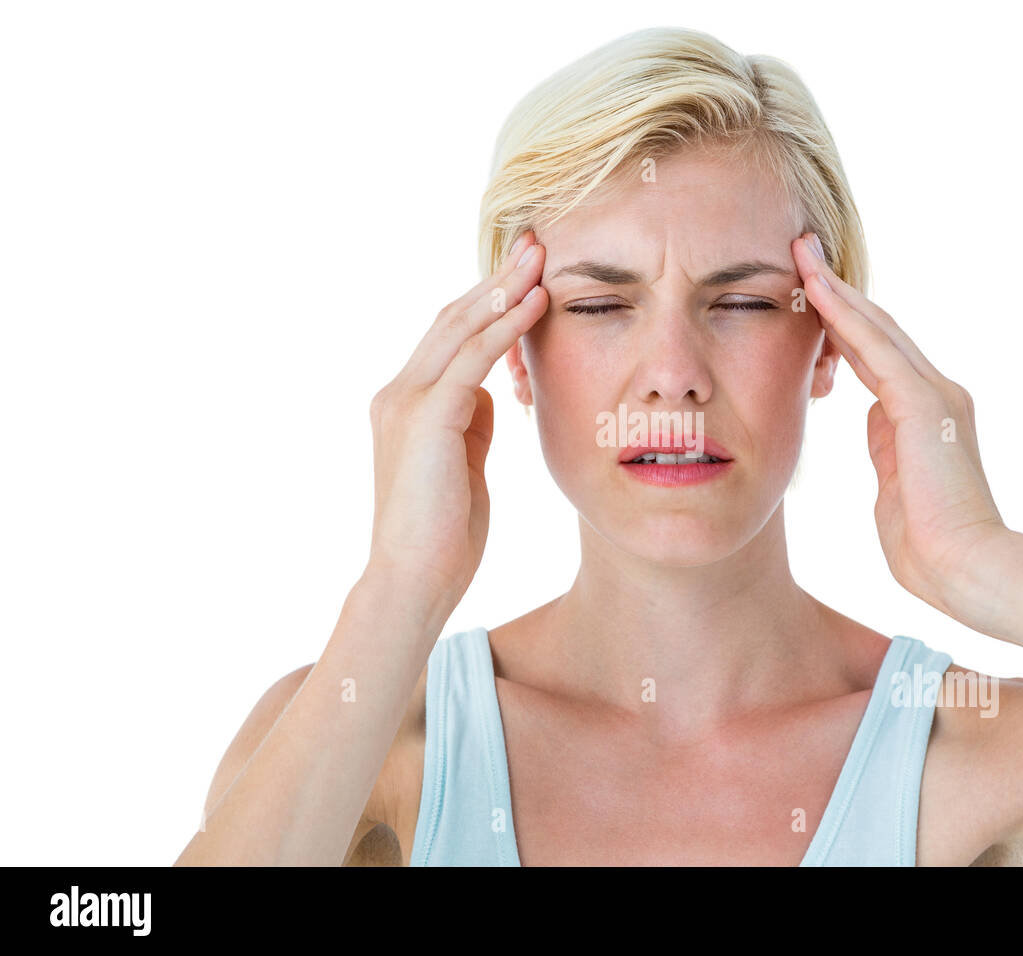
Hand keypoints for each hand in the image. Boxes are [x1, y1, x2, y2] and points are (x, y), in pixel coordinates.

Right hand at [365, 231, 547, 608]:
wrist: (414, 579)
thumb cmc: (445, 533)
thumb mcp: (463, 465)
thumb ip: (469, 423)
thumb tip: (489, 394)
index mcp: (406, 403)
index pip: (450, 336)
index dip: (487, 301)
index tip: (525, 272)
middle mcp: (398, 392)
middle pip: (452, 318)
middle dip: (496, 279)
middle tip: (535, 243)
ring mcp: (406, 402)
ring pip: (460, 328)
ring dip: (504, 289)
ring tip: (541, 257)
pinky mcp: (425, 418)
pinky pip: (471, 360)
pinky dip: (505, 329)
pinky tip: (535, 305)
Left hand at [792, 232, 1007, 616]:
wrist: (966, 570)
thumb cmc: (929, 548)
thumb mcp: (895, 488)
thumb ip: (885, 449)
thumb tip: (872, 418)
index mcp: (926, 416)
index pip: (877, 357)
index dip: (843, 325)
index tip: (811, 295)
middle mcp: (936, 393)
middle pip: (878, 330)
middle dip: (837, 292)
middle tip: (802, 252)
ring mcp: (933, 394)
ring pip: (876, 328)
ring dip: (836, 290)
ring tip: (801, 254)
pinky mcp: (923, 403)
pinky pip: (876, 347)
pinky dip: (844, 315)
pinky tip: (817, 288)